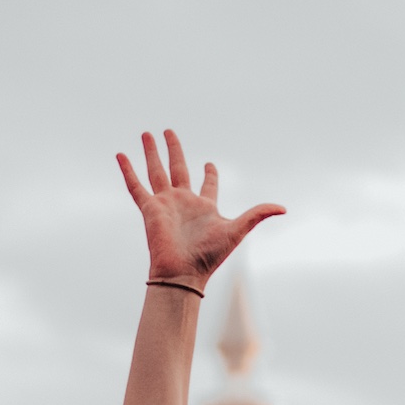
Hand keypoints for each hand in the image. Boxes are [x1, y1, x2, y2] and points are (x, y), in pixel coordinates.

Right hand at [117, 130, 284, 289]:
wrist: (183, 272)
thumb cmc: (210, 255)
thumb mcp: (237, 229)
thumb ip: (258, 215)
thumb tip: (284, 208)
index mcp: (204, 206)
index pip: (207, 184)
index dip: (210, 174)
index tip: (210, 164)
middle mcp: (183, 202)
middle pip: (177, 169)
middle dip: (173, 150)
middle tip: (168, 132)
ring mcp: (165, 204)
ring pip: (156, 171)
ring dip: (151, 153)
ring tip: (146, 133)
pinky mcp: (150, 209)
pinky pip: (136, 186)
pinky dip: (128, 171)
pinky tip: (121, 155)